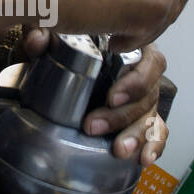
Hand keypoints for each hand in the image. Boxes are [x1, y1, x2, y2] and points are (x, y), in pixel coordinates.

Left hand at [22, 32, 169, 167]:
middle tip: (94, 126)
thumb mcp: (55, 33)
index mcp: (134, 46)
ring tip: (118, 150)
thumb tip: (36, 42)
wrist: (65, 65)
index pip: (150, 61)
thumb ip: (43, 33)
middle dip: (122, 116)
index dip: (136, 81)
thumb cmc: (71, 45)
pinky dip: (152, 145)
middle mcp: (144, 72)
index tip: (112, 98)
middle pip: (148, 94)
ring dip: (136, 136)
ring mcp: (145, 97)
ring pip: (151, 116)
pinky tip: (143, 159)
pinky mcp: (142, 117)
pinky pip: (156, 132)